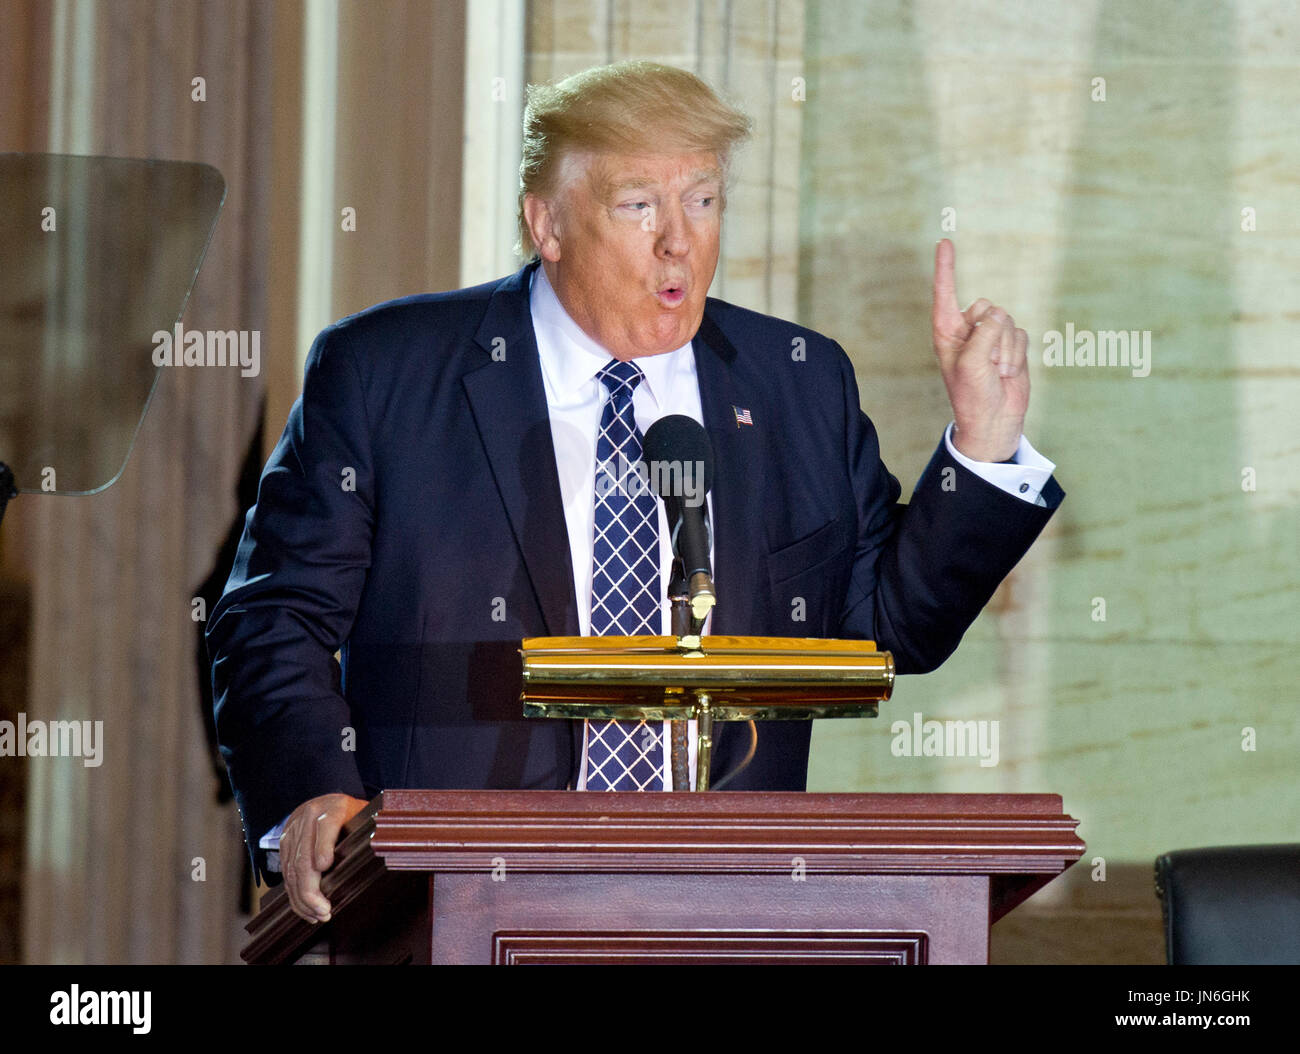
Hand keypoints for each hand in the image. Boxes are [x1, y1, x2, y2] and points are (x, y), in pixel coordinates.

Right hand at [278, 792, 368, 922]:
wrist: (328, 801)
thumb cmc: (352, 815)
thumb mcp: (365, 816)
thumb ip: (368, 833)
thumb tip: (381, 854)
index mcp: (333, 807)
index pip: (326, 825)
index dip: (323, 846)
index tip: (325, 866)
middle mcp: (309, 816)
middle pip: (303, 855)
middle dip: (310, 889)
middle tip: (324, 910)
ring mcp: (293, 830)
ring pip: (291, 869)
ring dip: (301, 898)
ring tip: (317, 915)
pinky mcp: (284, 843)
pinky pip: (285, 873)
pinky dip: (294, 894)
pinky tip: (305, 908)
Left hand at [930, 238, 1028, 461]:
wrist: (993, 420)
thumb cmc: (972, 394)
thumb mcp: (972, 363)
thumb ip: (984, 332)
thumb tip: (998, 315)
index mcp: (946, 332)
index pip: (945, 293)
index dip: (945, 268)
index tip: (944, 242)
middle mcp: (967, 330)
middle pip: (987, 307)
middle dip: (991, 334)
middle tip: (986, 364)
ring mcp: (990, 336)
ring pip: (1006, 321)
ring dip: (1005, 349)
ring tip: (996, 371)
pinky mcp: (1011, 344)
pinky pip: (1021, 334)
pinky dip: (1017, 354)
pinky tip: (1007, 372)